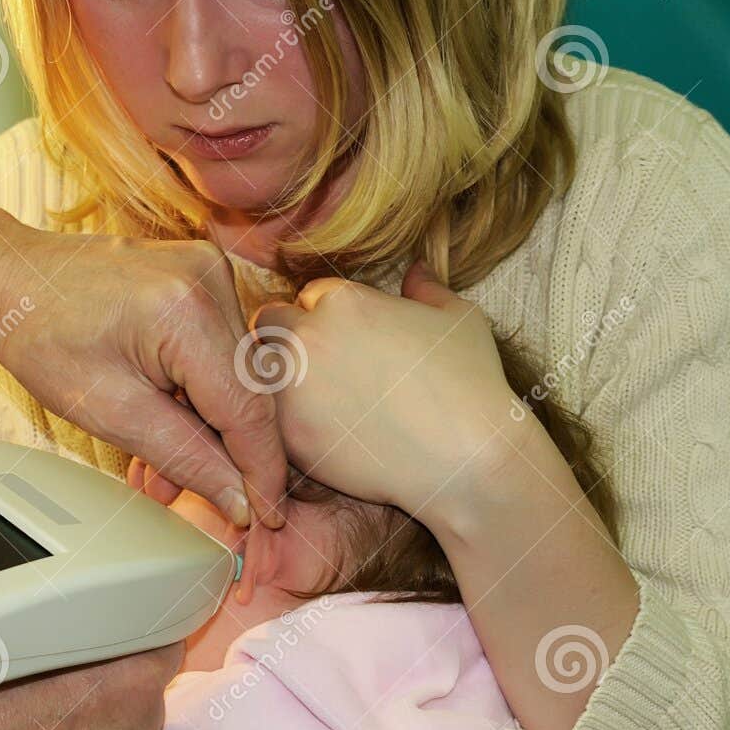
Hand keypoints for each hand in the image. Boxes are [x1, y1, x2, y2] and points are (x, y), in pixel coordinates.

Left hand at [0, 204, 286, 531]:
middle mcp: (209, 279)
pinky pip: (220, 350)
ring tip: (164, 469)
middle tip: (215, 502)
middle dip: (231, 454)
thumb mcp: (112, 413)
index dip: (263, 471)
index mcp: (186, 311)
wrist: (11, 280)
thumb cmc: (43, 335)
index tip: (269, 513)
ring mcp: (209, 271)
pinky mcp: (203, 276)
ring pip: (236, 376)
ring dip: (210, 429)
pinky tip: (169, 424)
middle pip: (249, 392)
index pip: (249, 409)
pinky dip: (199, 394)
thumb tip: (239, 499)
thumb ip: (186, 457)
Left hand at [257, 263, 522, 536]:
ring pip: (259, 372)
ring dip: (277, 382)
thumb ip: (428, 289)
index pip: (307, 297)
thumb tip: (416, 271)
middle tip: (317, 372)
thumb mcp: (458, 320)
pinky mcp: (286, 434)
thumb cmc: (470, 385)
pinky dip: (284, 426)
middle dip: (287, 342)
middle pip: (270, 325)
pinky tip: (319, 436)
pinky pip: (265, 422)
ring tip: (315, 404)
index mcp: (341, 300)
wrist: (464, 458)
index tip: (341, 345)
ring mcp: (290, 385)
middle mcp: (307, 334)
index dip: (321, 318)